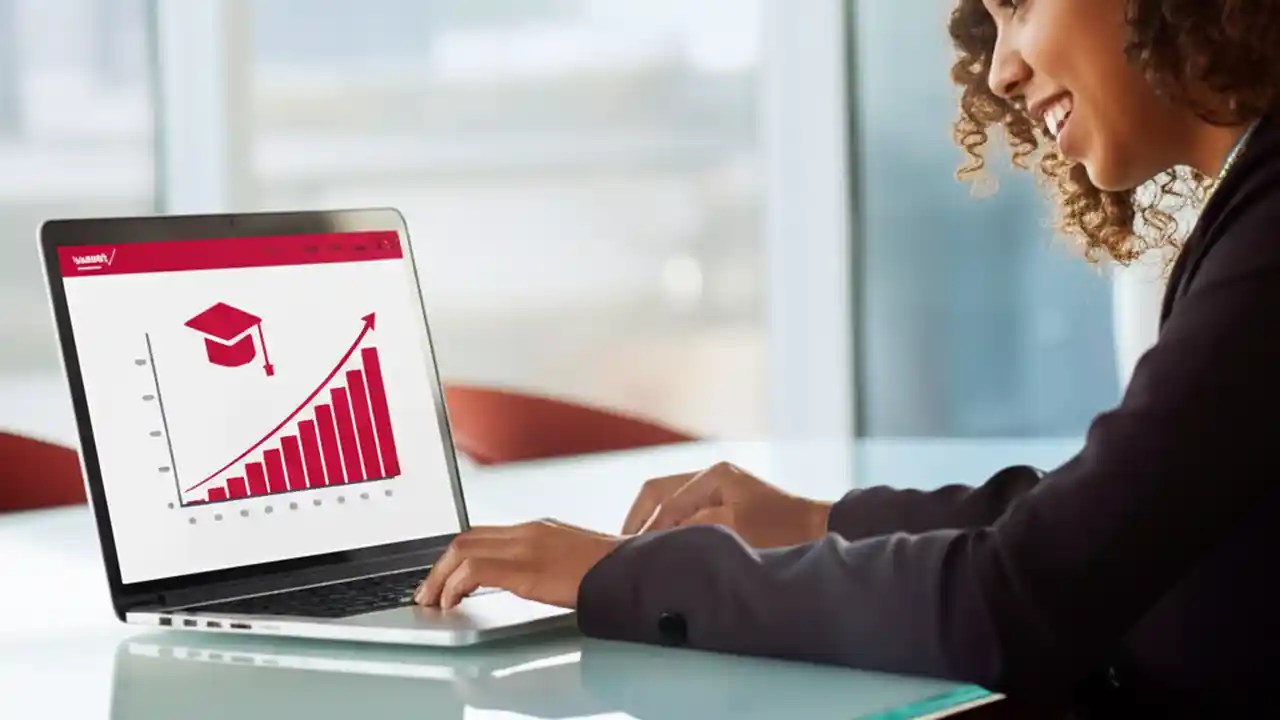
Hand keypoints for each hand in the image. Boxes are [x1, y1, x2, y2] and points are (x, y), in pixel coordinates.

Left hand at [414, 520, 621, 609]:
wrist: (632, 570)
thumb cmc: (611, 571)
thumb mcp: (572, 560)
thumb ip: (547, 563)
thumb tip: (531, 580)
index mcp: (537, 529)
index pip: (483, 534)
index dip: (456, 557)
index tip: (444, 579)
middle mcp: (527, 531)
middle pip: (465, 538)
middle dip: (439, 567)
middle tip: (428, 593)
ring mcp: (526, 546)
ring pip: (462, 550)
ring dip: (440, 578)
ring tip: (434, 602)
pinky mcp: (526, 568)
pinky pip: (475, 570)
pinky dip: (455, 586)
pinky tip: (454, 603)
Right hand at [622, 461, 830, 547]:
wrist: (820, 531)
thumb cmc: (783, 530)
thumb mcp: (735, 528)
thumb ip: (694, 527)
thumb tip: (661, 535)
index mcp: (714, 476)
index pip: (665, 501)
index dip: (646, 528)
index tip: (630, 553)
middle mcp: (712, 475)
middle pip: (658, 492)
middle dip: (638, 518)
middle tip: (620, 546)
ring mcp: (718, 487)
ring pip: (668, 499)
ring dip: (652, 522)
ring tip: (637, 548)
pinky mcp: (724, 502)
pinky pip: (683, 509)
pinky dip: (668, 525)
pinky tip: (663, 545)